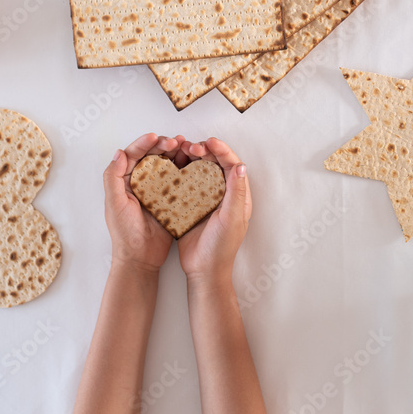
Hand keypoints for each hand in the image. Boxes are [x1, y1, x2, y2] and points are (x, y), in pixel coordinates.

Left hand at [102, 133, 186, 273]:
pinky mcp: (171, 199)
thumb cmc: (124, 233)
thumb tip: (119, 152)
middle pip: (152, 156)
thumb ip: (113, 178)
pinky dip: (186, 169)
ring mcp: (157, 190)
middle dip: (163, 145)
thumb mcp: (114, 204)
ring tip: (187, 146)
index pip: (134, 155)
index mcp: (125, 180)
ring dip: (177, 153)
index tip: (155, 137)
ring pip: (167, 165)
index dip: (144, 143)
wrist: (141, 258)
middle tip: (176, 141)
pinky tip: (194, 163)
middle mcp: (141, 182)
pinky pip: (179, 180)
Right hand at [176, 137, 250, 285]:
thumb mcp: (232, 219)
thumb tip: (241, 165)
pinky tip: (172, 167)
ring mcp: (206, 199)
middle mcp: (222, 195)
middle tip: (192, 147)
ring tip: (181, 151)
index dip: (222, 151)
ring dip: (192, 159)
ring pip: (200, 171)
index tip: (209, 142)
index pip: (232, 166)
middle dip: (205, 151)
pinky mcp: (190, 206)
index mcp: (238, 196)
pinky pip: (186, 183)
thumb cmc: (221, 248)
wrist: (203, 271)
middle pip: (216, 164)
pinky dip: (180, 172)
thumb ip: (236, 193)